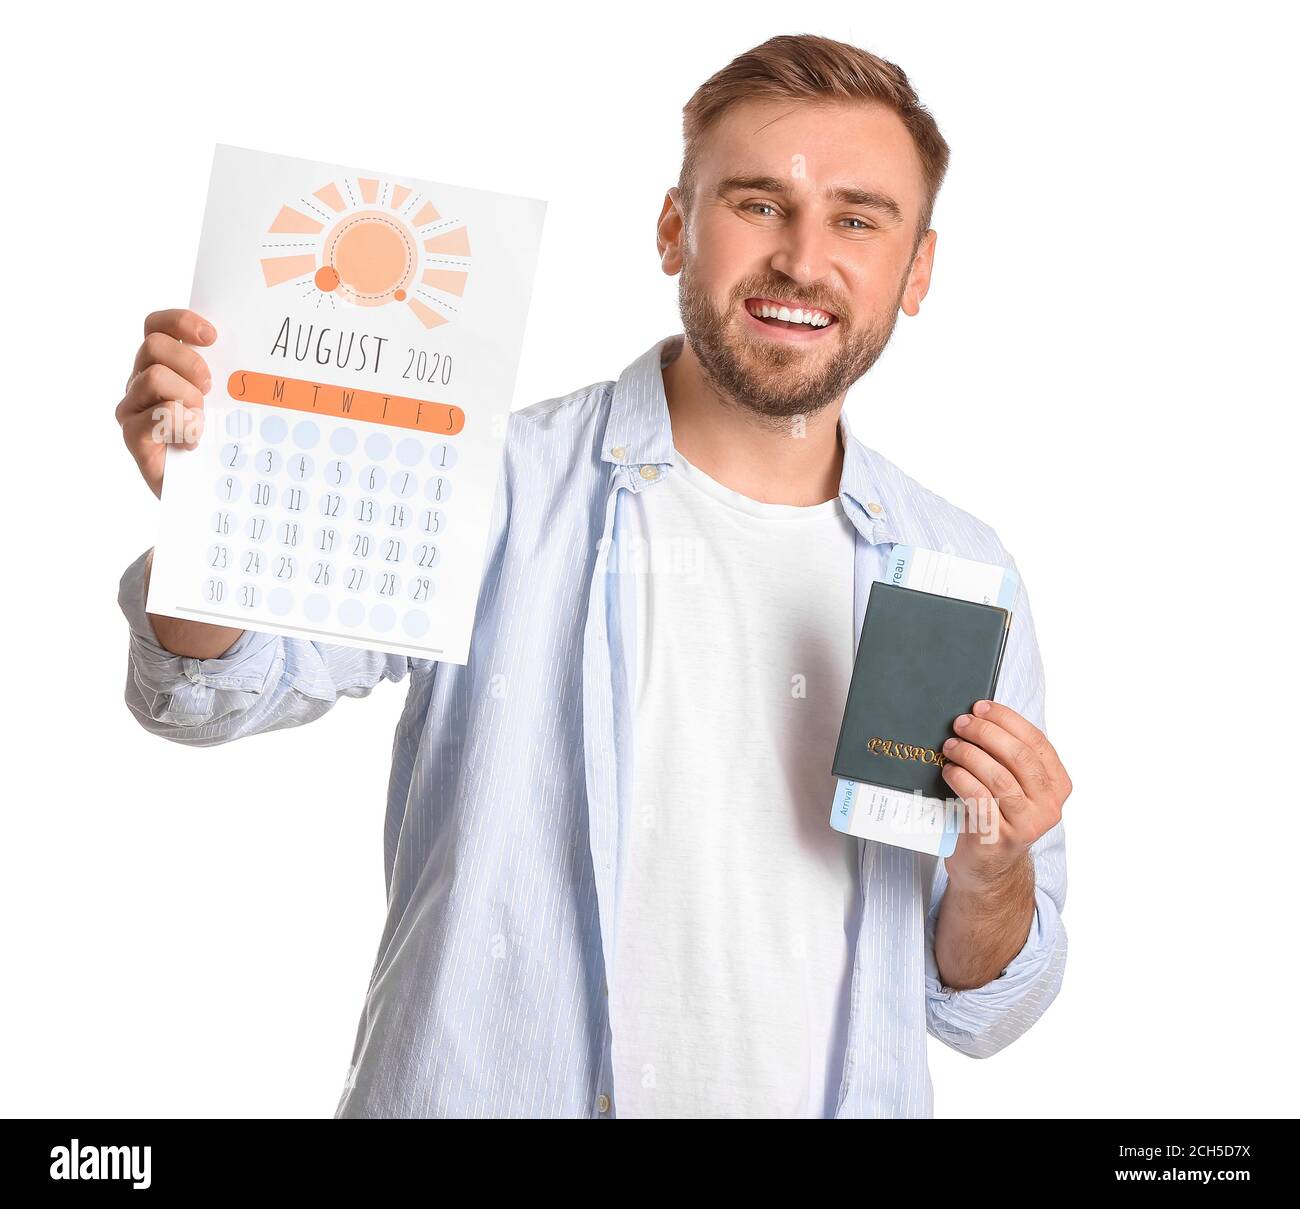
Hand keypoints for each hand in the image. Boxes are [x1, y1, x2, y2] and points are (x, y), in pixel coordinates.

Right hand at [116, 309, 216, 498]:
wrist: (202, 492)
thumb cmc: (216, 442)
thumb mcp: (224, 401)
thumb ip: (222, 375)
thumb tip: (250, 353)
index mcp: (161, 365)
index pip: (157, 325)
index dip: (182, 322)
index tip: (212, 337)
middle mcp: (140, 382)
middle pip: (153, 345)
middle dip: (190, 363)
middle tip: (210, 389)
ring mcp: (132, 408)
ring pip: (154, 377)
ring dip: (188, 398)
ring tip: (200, 421)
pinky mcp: (133, 435)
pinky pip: (156, 415)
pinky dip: (183, 426)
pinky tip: (192, 442)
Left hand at [939, 700, 1071, 887]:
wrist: (987, 867)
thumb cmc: (996, 814)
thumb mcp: (1012, 785)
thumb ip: (1007, 756)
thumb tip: (978, 715)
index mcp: (1057, 785)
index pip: (1036, 742)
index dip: (1007, 720)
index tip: (980, 707)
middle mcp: (1048, 806)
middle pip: (1019, 757)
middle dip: (986, 733)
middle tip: (961, 724)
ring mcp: (1026, 825)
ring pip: (1000, 778)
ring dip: (971, 755)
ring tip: (951, 746)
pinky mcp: (999, 839)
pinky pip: (980, 800)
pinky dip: (962, 779)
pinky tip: (949, 770)